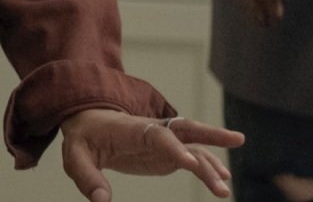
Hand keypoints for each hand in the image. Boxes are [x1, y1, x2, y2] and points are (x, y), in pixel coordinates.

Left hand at [59, 109, 243, 201]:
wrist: (89, 123)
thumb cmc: (83, 138)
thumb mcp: (75, 157)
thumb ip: (88, 178)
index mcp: (132, 129)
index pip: (158, 135)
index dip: (174, 147)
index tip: (190, 163)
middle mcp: (154, 131)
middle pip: (186, 127)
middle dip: (211, 133)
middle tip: (237, 138)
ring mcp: (164, 141)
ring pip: (194, 147)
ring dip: (212, 165)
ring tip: (226, 188)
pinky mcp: (167, 153)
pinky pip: (193, 158)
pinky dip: (208, 167)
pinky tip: (222, 182)